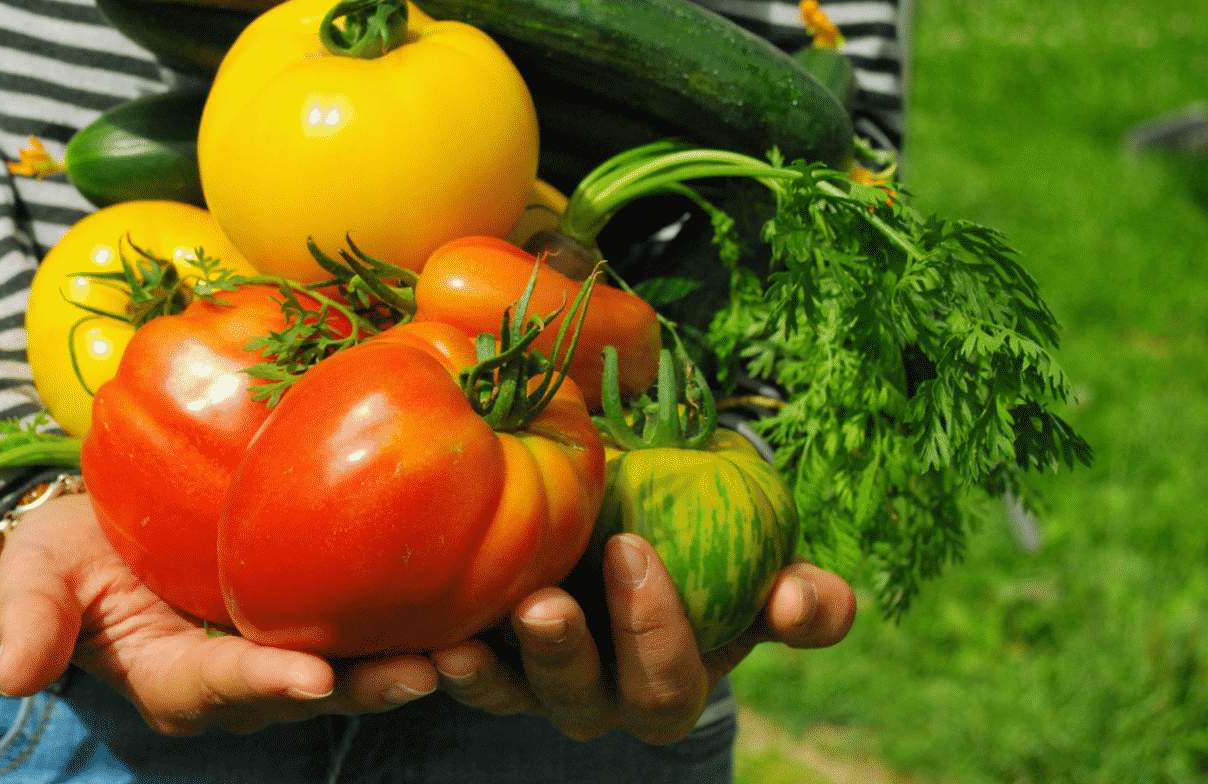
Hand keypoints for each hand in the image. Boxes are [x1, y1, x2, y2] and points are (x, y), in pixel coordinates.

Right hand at [0, 490, 439, 735]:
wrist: (111, 522)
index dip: (264, 685)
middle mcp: (244, 679)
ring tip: (472, 643)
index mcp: (177, 678)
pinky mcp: (319, 612)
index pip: (222, 688)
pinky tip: (476, 589)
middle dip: (369, 688)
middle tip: (428, 672)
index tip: (310, 681)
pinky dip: (419, 614)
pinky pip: (371, 620)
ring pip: (358, 665)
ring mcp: (286, 648)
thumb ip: (33, 618)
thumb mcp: (40, 575)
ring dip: (413, 659)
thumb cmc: (73, 551)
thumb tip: (11, 677)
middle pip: (313, 693)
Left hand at [429, 533, 854, 744]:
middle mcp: (597, 696)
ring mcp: (530, 680)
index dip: (655, 631)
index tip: (633, 549)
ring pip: (509, 696)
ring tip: (461, 645)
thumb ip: (802, 595)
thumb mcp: (761, 561)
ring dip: (486, 676)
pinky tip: (414, 635)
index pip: (668, 682)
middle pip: (582, 702)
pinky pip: (454, 667)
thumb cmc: (706, 539)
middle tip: (545, 605)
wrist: (630, 515)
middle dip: (564, 657)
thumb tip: (798, 603)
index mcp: (669, 680)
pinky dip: (434, 655)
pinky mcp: (477, 654)